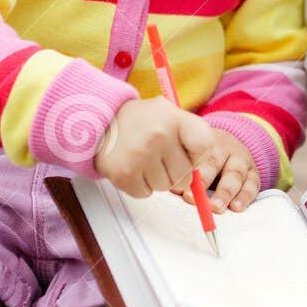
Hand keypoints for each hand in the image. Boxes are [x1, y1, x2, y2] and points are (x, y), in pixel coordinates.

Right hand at [94, 98, 216, 200]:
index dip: (197, 154)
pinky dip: (141, 185)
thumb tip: (200, 175)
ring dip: (158, 179)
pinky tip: (134, 167)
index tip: (186, 150)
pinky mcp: (124, 174)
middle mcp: (158, 135)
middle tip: (161, 157)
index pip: (205, 145)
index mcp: (173, 117)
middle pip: (186, 175)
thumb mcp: (169, 113)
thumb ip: (191, 136)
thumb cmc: (142, 121)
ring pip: (166, 187)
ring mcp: (139, 156)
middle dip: (176, 172)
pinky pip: (146, 193)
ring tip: (145, 160)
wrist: (101, 120)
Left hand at [170, 129, 259, 212]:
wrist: (232, 145)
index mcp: (205, 142)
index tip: (180, 190)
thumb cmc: (205, 157)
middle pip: (215, 163)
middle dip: (204, 182)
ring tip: (216, 207)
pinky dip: (245, 197)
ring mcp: (242, 160)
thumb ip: (185, 171)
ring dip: (225, 193)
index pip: (196, 155)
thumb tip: (172, 189)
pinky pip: (252, 185)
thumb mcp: (195, 156)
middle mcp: (225, 148)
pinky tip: (237, 208)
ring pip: (235, 175)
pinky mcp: (254, 174)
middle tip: (194, 199)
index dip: (188, 173)